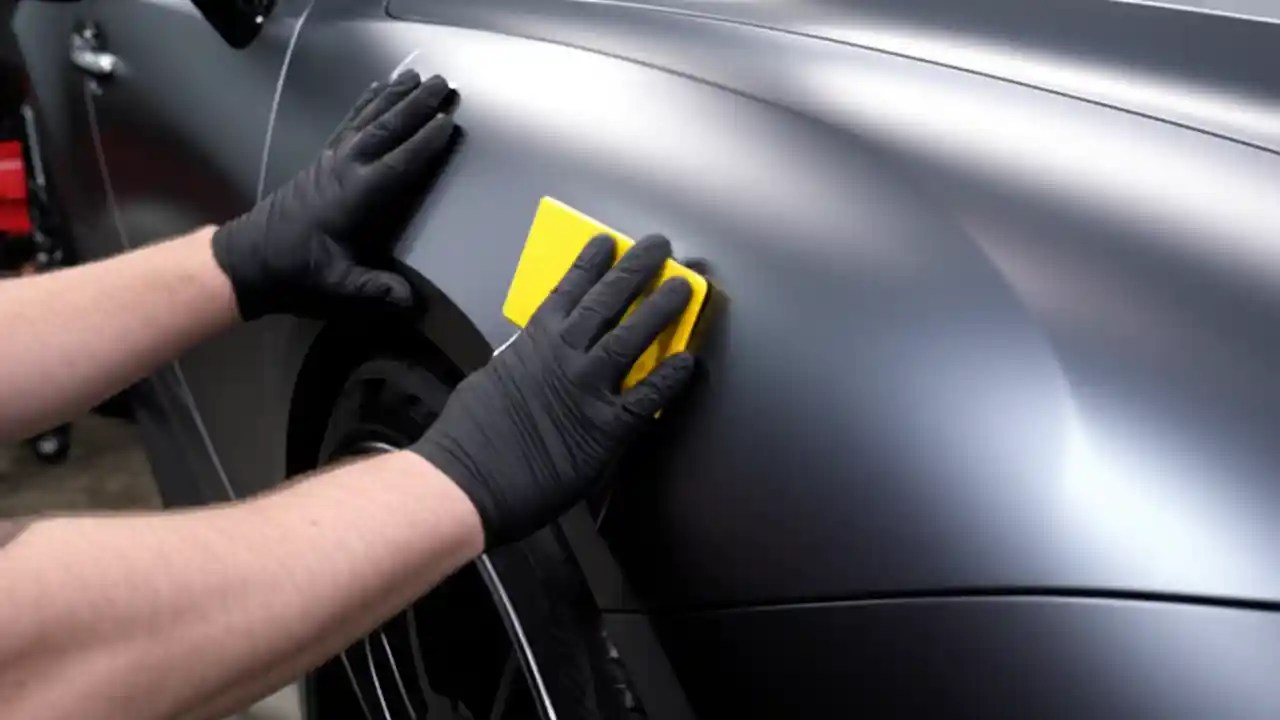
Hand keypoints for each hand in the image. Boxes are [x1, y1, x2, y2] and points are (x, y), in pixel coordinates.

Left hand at [213, 70, 455, 319]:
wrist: (249, 260)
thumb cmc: (296, 274)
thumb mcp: (337, 288)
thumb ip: (374, 290)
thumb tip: (411, 301)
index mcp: (353, 198)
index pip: (396, 164)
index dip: (423, 143)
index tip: (448, 121)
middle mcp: (344, 170)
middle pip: (385, 129)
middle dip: (415, 106)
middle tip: (442, 83)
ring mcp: (331, 161)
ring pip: (367, 120)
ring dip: (393, 97)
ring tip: (416, 76)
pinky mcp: (322, 160)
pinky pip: (350, 123)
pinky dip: (367, 103)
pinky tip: (378, 90)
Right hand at [411, 235, 696, 546]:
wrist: (470, 481)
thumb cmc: (469, 436)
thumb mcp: (490, 380)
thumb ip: (519, 362)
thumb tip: (528, 356)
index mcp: (533, 341)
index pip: (568, 290)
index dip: (591, 263)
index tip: (608, 241)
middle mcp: (565, 355)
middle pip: (607, 302)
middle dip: (635, 269)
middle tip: (661, 246)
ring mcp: (588, 388)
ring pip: (632, 338)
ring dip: (660, 309)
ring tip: (682, 285)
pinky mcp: (606, 428)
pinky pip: (646, 397)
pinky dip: (669, 378)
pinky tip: (688, 361)